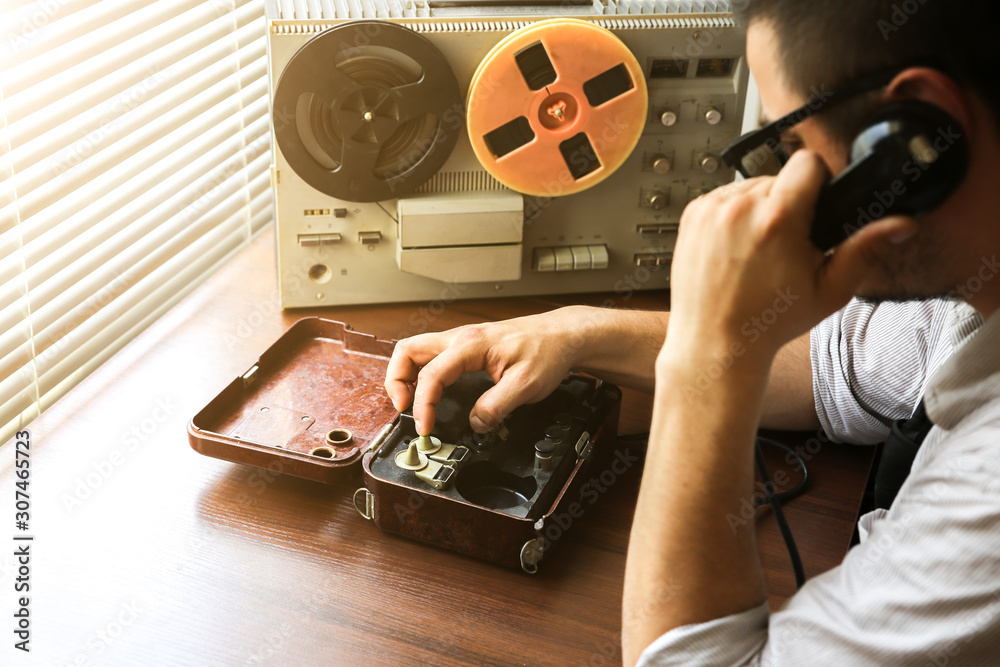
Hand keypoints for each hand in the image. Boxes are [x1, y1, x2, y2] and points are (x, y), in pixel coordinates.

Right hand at [384, 310, 583, 434]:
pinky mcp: (467, 346)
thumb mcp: (526, 386)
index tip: (425, 428)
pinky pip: (432, 355)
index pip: (431, 375)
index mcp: (471, 345)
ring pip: (416, 351)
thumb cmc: (547, 352)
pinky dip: (421, 373)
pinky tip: (429, 391)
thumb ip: (497, 407)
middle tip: (404, 409)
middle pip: (407, 351)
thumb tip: (475, 424)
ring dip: (405, 376)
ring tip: (410, 403)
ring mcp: (462, 339)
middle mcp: (460, 337)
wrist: (563, 335)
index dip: (423, 405)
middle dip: (396, 381)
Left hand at [660, 150, 918, 369]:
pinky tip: (737, 248)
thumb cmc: (768, 321)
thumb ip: (866, 250)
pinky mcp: (692, 215)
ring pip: (750, 186)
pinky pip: (723, 198)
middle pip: (780, 177)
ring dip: (759, 208)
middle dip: (789, 203)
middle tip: (787, 244)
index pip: (808, 162)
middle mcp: (739, 207)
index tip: (817, 204)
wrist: (715, 341)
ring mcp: (711, 210)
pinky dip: (733, 215)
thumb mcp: (829, 290)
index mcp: (777, 218)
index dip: (819, 180)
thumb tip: (901, 224)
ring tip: (759, 249)